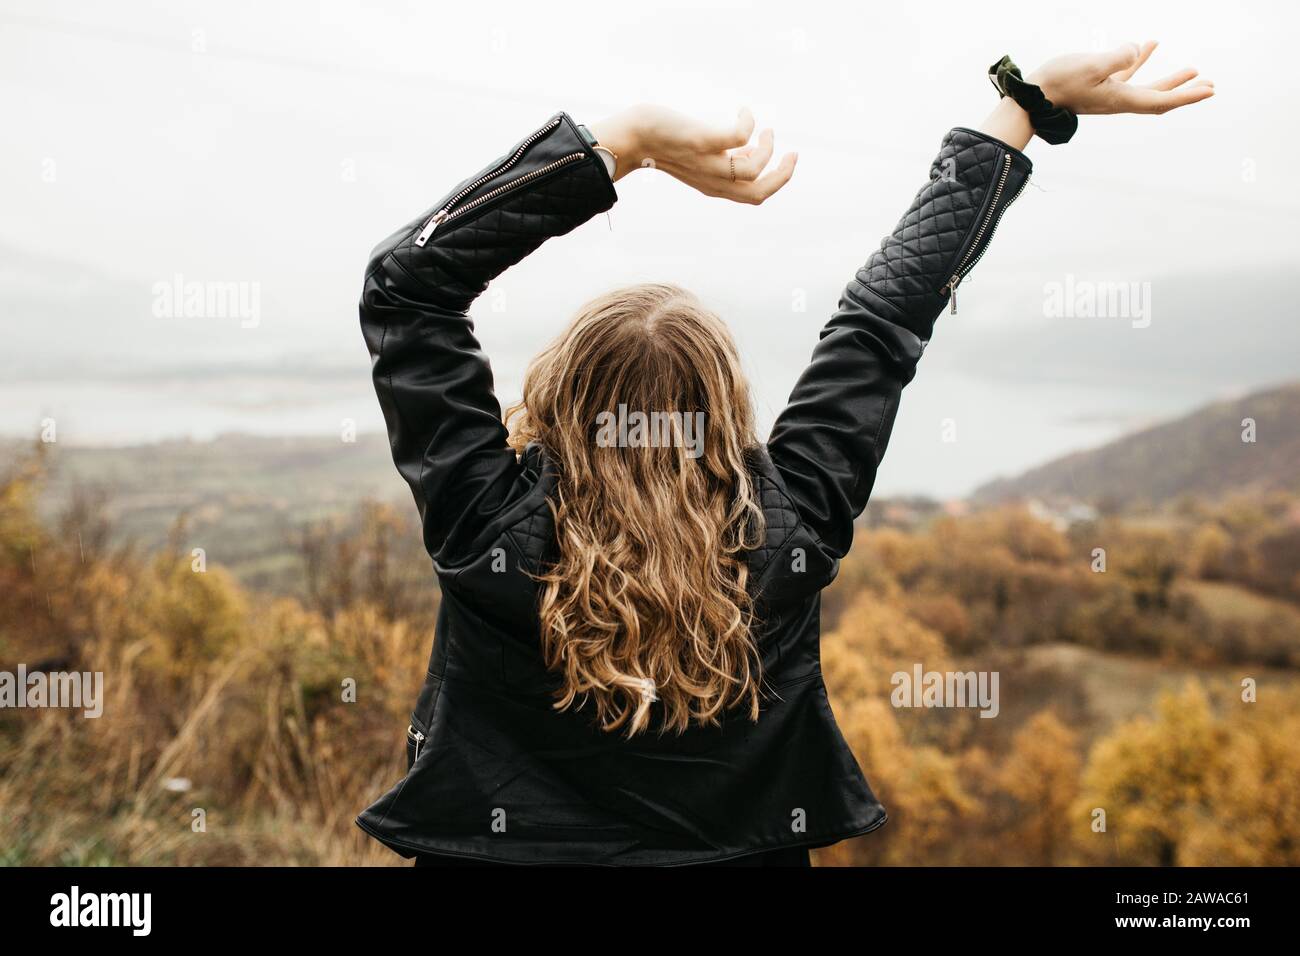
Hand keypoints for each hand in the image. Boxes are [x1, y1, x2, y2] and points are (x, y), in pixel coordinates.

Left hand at [589, 105, 796, 204]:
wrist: (632, 138)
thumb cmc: (665, 141)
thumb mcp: (701, 155)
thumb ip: (726, 156)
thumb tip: (750, 147)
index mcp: (715, 185)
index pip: (755, 196)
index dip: (778, 181)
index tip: (787, 158)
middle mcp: (713, 180)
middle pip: (760, 192)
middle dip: (783, 175)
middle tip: (792, 153)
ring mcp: (707, 163)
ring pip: (753, 169)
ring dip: (767, 148)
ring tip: (764, 129)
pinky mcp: (701, 142)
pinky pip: (737, 136)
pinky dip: (748, 122)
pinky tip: (743, 111)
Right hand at [1029, 41, 1214, 114]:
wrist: (1031, 97)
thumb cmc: (1057, 83)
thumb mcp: (1089, 66)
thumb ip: (1116, 58)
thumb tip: (1136, 49)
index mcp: (1120, 99)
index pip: (1160, 100)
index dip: (1187, 95)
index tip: (1209, 90)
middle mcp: (1118, 100)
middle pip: (1159, 98)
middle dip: (1185, 92)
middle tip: (1210, 85)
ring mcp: (1108, 93)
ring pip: (1146, 87)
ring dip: (1170, 80)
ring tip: (1192, 70)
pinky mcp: (1098, 84)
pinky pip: (1127, 73)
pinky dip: (1141, 61)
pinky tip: (1147, 46)